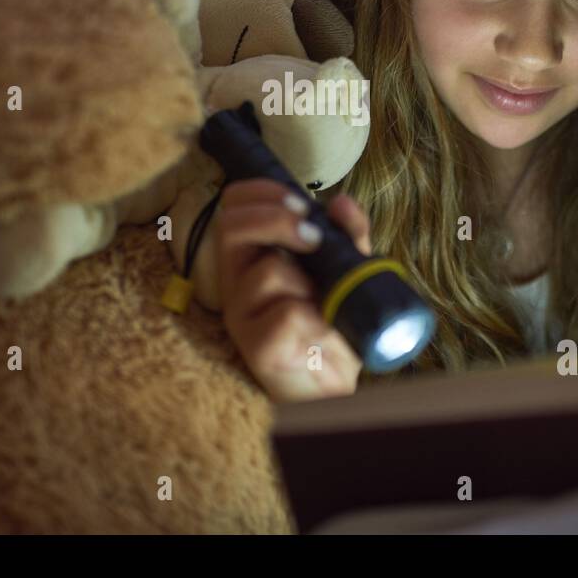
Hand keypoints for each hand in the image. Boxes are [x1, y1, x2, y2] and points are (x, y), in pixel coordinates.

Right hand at [214, 179, 371, 401]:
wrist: (335, 385)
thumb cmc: (331, 324)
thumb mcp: (344, 272)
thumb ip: (346, 237)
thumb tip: (341, 203)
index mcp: (251, 257)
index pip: (233, 206)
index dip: (261, 193)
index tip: (300, 203)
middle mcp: (236, 282)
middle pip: (231, 227)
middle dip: (277, 220)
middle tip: (313, 237)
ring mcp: (241, 315)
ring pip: (268, 272)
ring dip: (308, 282)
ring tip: (323, 305)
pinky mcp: (255, 347)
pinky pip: (287, 313)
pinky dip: (316, 318)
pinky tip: (323, 332)